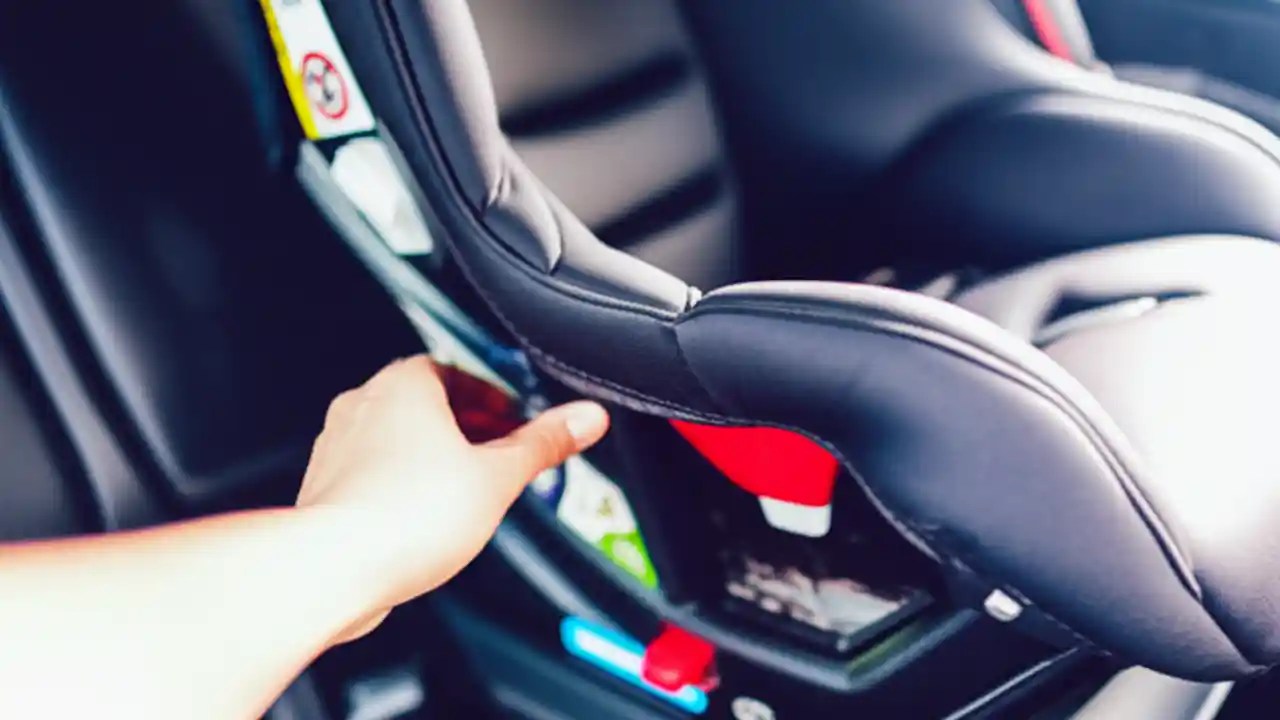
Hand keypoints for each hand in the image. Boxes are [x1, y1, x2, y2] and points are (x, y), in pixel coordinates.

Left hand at [295, 355, 608, 642]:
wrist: (334, 567)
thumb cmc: (406, 516)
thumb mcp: (498, 477)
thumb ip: (544, 444)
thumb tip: (585, 418)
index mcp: (406, 383)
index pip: (459, 371)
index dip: (494, 399)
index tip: (516, 422)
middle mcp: (364, 403)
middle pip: (428, 405)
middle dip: (468, 429)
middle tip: (500, 457)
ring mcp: (337, 444)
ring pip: (399, 439)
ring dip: (435, 458)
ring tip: (468, 492)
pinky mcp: (325, 485)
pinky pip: (374, 473)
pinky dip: (404, 485)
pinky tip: (426, 519)